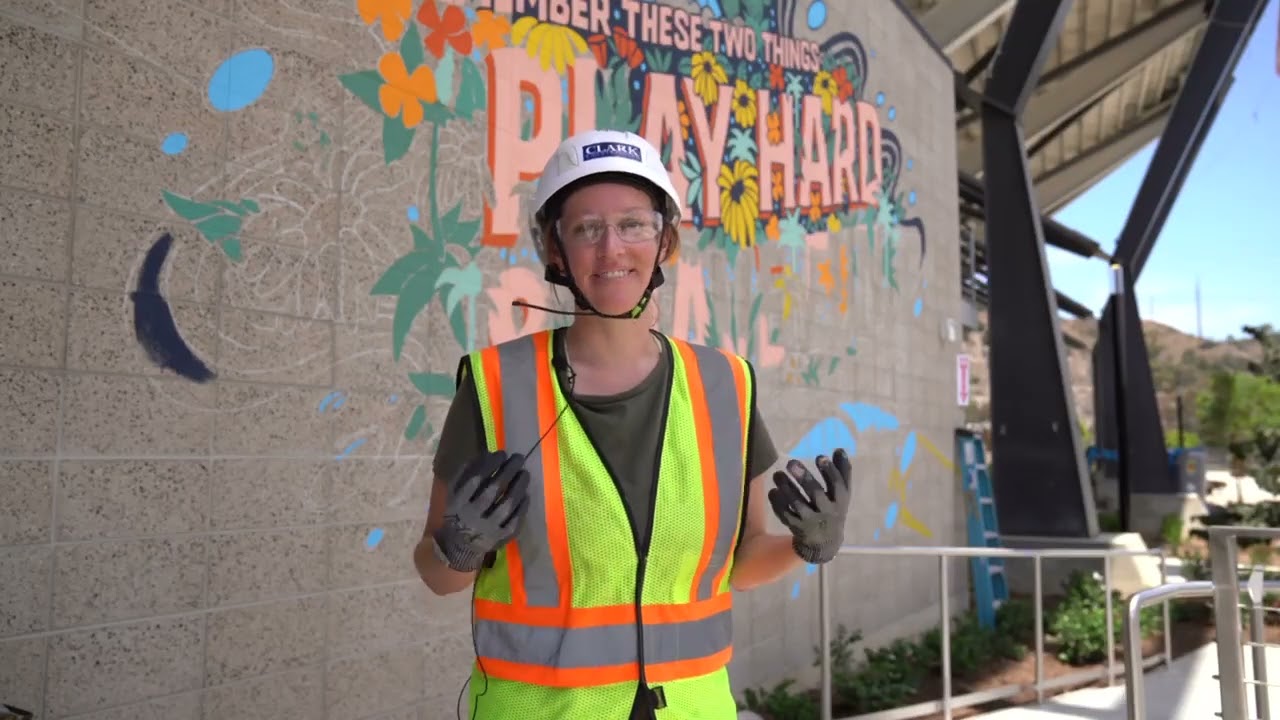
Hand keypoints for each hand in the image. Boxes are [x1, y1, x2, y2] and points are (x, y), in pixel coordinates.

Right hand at [432, 450, 531, 571]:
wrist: (459, 545)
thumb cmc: (459, 511)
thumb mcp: (455, 492)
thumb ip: (467, 472)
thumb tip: (488, 454)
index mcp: (458, 502)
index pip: (476, 478)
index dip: (491, 463)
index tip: (502, 453)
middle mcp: (472, 515)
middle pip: (494, 490)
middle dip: (508, 471)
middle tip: (519, 458)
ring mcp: (488, 528)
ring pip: (507, 505)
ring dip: (519, 486)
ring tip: (525, 473)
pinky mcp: (500, 538)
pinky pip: (515, 520)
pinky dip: (522, 506)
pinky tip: (526, 495)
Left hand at [767, 449, 851, 563]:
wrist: (825, 542)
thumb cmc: (833, 508)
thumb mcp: (842, 493)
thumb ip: (842, 471)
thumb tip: (839, 449)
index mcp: (839, 500)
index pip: (836, 485)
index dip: (829, 471)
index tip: (819, 457)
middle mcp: (826, 511)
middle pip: (815, 494)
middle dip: (804, 478)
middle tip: (790, 462)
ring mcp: (810, 521)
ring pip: (797, 504)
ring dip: (786, 488)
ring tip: (777, 474)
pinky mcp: (796, 527)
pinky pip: (785, 515)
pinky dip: (777, 503)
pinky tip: (773, 491)